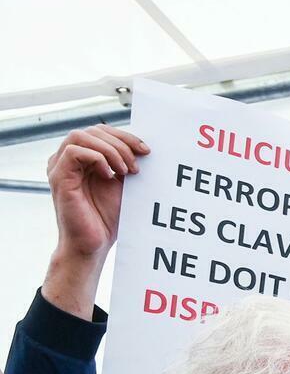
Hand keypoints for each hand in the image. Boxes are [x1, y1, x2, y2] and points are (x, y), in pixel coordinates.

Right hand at [44, 126, 145, 315]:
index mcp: (83, 158)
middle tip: (137, 165)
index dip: (125, 136)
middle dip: (121, 142)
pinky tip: (109, 175)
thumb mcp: (123, 186)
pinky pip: (74, 152)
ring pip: (81, 135)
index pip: (101, 131)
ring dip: (110, 150)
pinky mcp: (58, 177)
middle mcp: (68, 159)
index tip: (147, 151)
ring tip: (125, 170)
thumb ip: (127, 164)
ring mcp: (60, 166)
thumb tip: (145, 147)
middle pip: (93, 129)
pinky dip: (96, 158)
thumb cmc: (107, 218)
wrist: (93, 244)